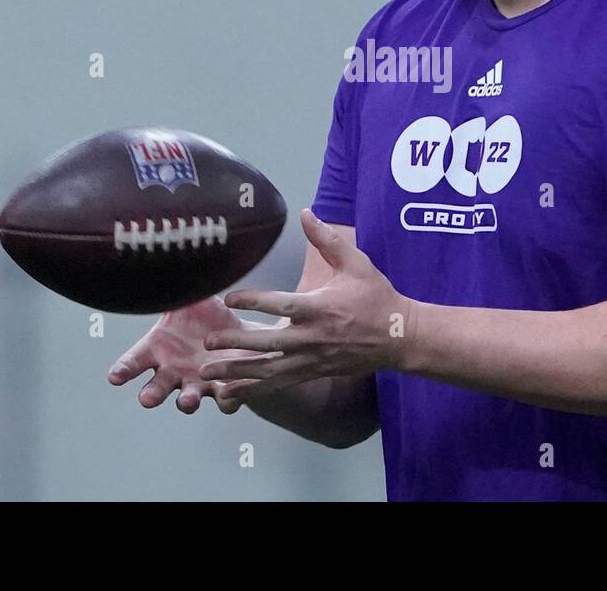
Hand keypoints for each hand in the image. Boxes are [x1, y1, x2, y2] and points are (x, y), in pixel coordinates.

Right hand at [108, 296, 263, 413]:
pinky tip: (230, 395)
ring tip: (187, 400)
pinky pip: (224, 400)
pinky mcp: (223, 388)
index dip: (123, 370)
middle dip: (151, 394)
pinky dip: (226, 399)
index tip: (114, 377)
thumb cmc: (204, 314)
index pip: (133, 362)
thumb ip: (175, 290)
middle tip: (147, 399)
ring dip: (186, 401)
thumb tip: (161, 262)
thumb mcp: (190, 298)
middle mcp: (172, 371)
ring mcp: (196, 382)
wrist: (238, 332)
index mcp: (157, 349)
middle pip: (156, 387)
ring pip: (187, 398)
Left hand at [198, 209, 416, 404]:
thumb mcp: (356, 263)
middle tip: (207, 343)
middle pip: (268, 344)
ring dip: (237, 372)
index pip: (281, 305)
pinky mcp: (314, 373)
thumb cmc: (377, 296)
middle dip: (236, 344)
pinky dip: (254, 390)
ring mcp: (312, 359)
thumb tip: (305, 213)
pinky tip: (231, 394)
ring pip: (269, 370)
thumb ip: (327, 239)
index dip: (253, 301)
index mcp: (320, 308)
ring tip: (206, 374)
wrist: (400, 336)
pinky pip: (279, 384)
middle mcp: (313, 337)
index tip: (229, 298)